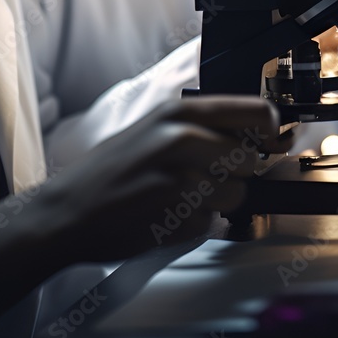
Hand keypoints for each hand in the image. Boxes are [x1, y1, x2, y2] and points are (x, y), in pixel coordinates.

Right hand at [0, 96, 293, 317]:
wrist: (68, 210)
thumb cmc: (112, 171)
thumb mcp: (154, 130)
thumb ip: (203, 128)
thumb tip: (259, 134)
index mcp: (178, 112)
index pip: (255, 113)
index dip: (270, 132)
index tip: (270, 141)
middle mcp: (181, 138)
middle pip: (251, 159)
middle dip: (236, 174)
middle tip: (205, 176)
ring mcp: (179, 177)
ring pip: (235, 195)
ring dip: (216, 203)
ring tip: (178, 197)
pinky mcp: (177, 215)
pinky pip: (212, 223)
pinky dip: (196, 224)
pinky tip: (166, 215)